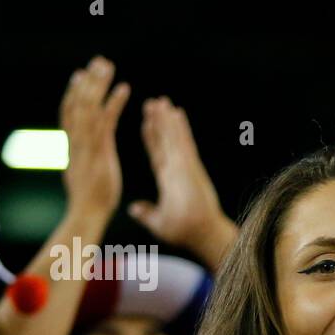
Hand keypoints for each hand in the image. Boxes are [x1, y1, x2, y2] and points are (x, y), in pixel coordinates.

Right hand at [59, 56, 128, 223]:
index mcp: (73, 148)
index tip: (81, 76)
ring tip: (107, 64)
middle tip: (97, 61)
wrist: (87, 217)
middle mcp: (75, 142)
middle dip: (87, 81)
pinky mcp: (99, 151)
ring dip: (98, 84)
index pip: (70, 115)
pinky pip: (107, 122)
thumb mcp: (83, 179)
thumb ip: (81, 164)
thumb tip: (78, 159)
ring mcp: (85, 145)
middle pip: (77, 103)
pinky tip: (125, 88)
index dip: (74, 94)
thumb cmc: (89, 205)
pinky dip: (114, 103)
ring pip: (88, 107)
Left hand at [128, 97, 232, 268]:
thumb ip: (147, 213)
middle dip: (159, 122)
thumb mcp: (158, 222)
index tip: (146, 124)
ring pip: (172, 137)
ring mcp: (184, 166)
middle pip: (165, 141)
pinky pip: (181, 142)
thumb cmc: (185, 232)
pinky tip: (174, 111)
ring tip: (161, 100)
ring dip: (166, 118)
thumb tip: (134, 209)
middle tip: (153, 103)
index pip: (157, 154)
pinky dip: (178, 126)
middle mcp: (177, 170)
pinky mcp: (189, 166)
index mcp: (169, 181)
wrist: (200, 233)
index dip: (152, 139)